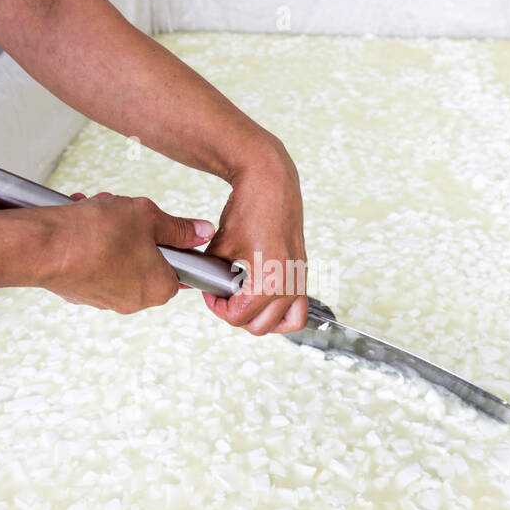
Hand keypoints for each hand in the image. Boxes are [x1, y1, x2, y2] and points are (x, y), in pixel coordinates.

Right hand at [28, 192, 213, 313]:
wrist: (44, 246)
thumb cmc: (99, 232)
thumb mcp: (149, 218)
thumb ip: (179, 228)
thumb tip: (201, 232)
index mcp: (159, 289)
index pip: (179, 269)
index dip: (172, 244)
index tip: (159, 227)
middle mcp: (133, 302)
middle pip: (145, 262)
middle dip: (135, 233)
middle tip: (123, 213)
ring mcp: (103, 299)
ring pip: (117, 259)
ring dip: (110, 234)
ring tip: (96, 211)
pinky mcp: (78, 292)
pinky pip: (92, 264)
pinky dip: (89, 244)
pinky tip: (80, 223)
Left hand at [203, 146, 308, 334]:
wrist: (271, 183)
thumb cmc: (249, 209)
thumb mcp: (221, 246)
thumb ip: (212, 275)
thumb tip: (207, 290)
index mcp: (270, 281)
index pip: (238, 317)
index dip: (217, 308)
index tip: (210, 292)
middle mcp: (290, 283)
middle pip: (260, 326)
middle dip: (237, 314)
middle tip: (223, 295)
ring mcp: (300, 278)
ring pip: (286, 323)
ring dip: (264, 320)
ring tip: (246, 303)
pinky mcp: (303, 271)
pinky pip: (297, 306)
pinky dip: (281, 309)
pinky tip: (262, 295)